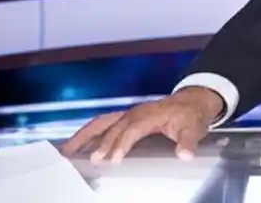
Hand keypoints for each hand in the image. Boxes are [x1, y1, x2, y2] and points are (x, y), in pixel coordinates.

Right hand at [59, 86, 223, 163]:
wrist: (192, 100)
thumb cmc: (190, 114)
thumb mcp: (194, 128)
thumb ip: (188, 141)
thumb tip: (185, 154)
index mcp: (150, 115)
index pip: (132, 130)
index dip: (122, 144)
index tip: (113, 159)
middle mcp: (135, 113)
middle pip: (113, 127)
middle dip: (101, 143)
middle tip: (91, 160)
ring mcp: (128, 114)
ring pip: (101, 122)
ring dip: (84, 135)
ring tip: (67, 150)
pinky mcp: (124, 117)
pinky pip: (102, 123)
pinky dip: (87, 133)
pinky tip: (77, 144)